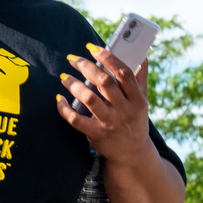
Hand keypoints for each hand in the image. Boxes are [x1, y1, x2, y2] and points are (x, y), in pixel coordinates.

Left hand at [57, 46, 150, 164]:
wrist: (132, 154)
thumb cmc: (134, 120)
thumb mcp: (143, 101)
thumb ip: (140, 79)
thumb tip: (143, 55)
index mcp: (138, 99)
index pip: (124, 73)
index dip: (108, 58)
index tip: (92, 48)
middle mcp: (125, 110)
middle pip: (104, 82)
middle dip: (86, 67)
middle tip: (72, 60)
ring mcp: (111, 123)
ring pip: (89, 98)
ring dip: (73, 84)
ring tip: (64, 77)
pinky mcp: (97, 134)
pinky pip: (76, 119)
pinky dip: (64, 108)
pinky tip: (59, 99)